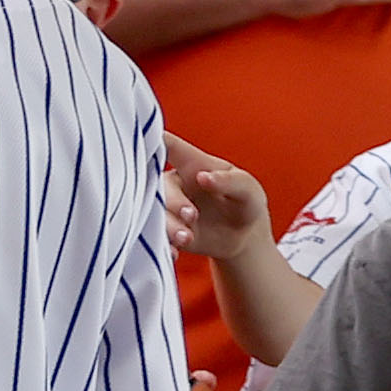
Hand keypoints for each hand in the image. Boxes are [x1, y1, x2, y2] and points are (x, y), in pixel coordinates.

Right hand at [162, 134, 270, 260]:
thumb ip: (230, 180)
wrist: (243, 238)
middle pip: (155, 183)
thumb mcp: (248, 189)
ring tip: (186, 238)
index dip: (150, 138)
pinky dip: (163, 245)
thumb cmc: (245, 202)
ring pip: (153, 211)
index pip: (165, 143)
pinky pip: (154, 235)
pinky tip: (175, 252)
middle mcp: (173, 183)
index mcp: (191, 163)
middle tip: (191, 215)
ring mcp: (166, 207)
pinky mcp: (165, 230)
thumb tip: (202, 177)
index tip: (142, 143)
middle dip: (172, 201)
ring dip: (167, 225)